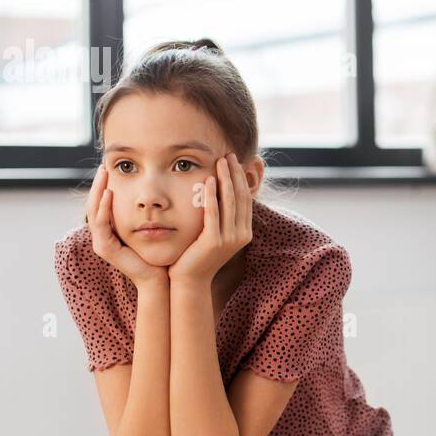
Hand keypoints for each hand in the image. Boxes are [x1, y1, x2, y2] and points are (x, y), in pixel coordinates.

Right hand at [86, 165, 167, 287]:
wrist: (159, 277)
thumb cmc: (158, 253)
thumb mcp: (150, 227)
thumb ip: (146, 212)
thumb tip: (155, 191)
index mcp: (111, 230)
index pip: (102, 204)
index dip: (104, 186)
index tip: (110, 168)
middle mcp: (103, 236)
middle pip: (94, 204)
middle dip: (98, 184)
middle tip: (103, 166)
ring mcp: (102, 243)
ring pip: (94, 211)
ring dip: (98, 191)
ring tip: (104, 174)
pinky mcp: (105, 249)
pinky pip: (101, 224)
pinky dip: (104, 208)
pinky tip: (109, 193)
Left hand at [168, 153, 252, 285]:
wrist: (190, 280)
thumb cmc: (198, 255)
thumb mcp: (215, 233)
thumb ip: (221, 217)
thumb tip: (220, 193)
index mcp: (244, 232)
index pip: (245, 199)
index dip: (241, 178)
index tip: (234, 161)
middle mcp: (241, 235)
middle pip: (240, 197)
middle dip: (235, 173)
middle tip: (229, 155)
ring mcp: (230, 239)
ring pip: (230, 202)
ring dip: (226, 178)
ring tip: (221, 161)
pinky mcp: (214, 241)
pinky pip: (214, 212)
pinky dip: (212, 195)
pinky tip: (209, 180)